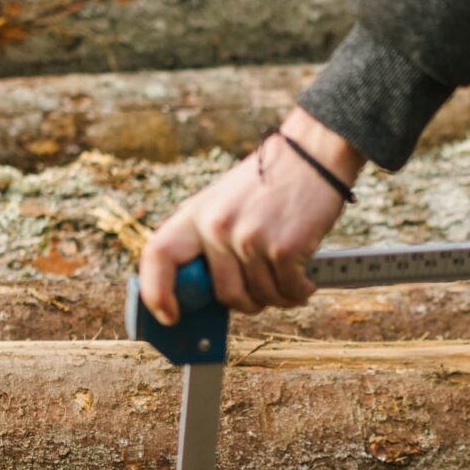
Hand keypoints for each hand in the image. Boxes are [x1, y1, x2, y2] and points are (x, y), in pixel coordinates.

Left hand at [138, 109, 363, 322]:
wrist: (313, 154)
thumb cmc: (272, 183)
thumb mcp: (226, 202)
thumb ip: (212, 241)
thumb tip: (210, 293)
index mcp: (197, 213)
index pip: (158, 255)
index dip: (156, 292)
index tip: (168, 315)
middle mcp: (217, 226)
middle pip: (223, 294)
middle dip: (247, 304)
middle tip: (263, 295)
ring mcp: (249, 238)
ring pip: (259, 297)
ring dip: (279, 298)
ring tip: (290, 280)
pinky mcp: (283, 248)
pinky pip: (288, 291)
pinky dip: (299, 292)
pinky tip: (306, 280)